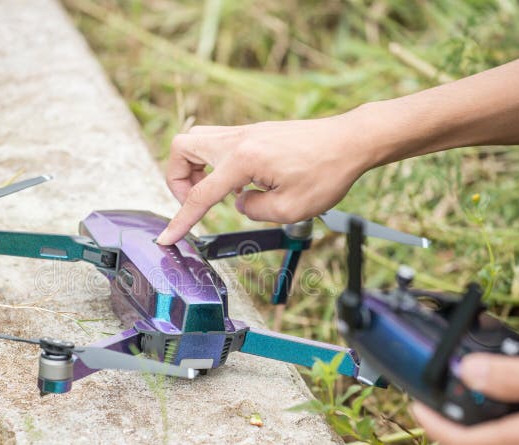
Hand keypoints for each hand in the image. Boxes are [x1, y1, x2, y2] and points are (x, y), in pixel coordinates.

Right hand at [157, 113, 377, 244]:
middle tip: (195, 200)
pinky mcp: (255, 132)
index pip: (199, 195)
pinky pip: (217, 143)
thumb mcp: (290, 209)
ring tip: (217, 193)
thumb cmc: (327, 173)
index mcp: (243, 160)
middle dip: (177, 178)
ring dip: (194, 168)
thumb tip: (239, 203)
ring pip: (196, 140)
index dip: (180, 220)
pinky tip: (240, 183)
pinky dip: (215, 163)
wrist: (351, 141)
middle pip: (181, 148)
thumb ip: (253, 210)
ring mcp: (246, 132)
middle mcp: (238, 140)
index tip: (166, 239)